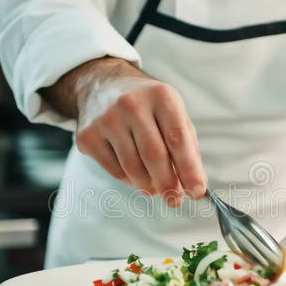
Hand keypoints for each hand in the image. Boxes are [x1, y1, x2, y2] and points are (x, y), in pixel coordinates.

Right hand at [41, 58, 205, 206]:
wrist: (103, 86)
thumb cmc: (147, 106)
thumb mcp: (172, 113)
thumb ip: (187, 147)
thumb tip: (196, 185)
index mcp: (161, 96)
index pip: (178, 139)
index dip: (189, 169)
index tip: (197, 192)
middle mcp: (132, 104)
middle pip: (154, 156)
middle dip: (168, 184)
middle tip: (175, 200)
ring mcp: (106, 119)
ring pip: (133, 168)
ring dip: (149, 185)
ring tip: (156, 188)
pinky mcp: (88, 136)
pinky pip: (115, 171)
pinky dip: (130, 180)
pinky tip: (136, 175)